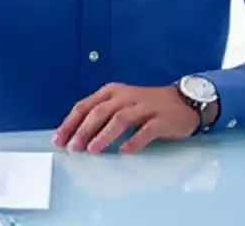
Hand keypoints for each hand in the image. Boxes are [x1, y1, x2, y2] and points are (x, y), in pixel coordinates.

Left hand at [53, 83, 198, 154]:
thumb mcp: (120, 103)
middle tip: (73, 148)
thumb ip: (101, 114)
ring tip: (92, 149)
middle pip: (99, 112)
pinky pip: (145, 130)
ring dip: (104, 135)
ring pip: (119, 119)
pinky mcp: (161, 119)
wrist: (184, 101)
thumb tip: (76, 135)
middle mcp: (126, 96)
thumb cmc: (146, 105)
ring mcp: (144, 107)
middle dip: (83, 130)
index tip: (60, 139)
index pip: (85, 106)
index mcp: (111, 92)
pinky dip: (134, 141)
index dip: (70, 123)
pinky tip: (124, 151)